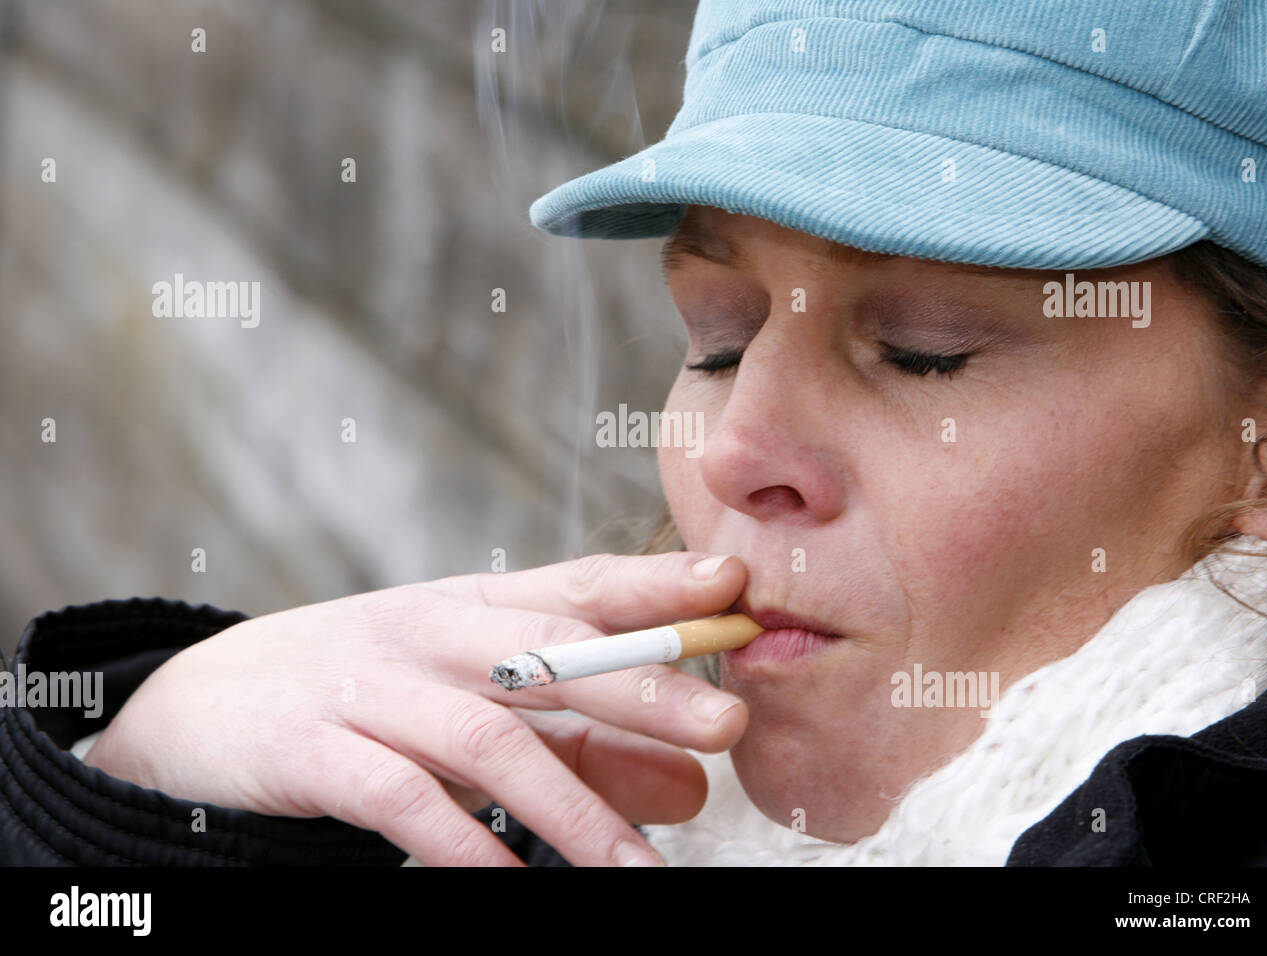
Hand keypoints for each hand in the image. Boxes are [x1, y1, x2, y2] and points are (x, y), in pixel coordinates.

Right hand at [84, 552, 749, 865]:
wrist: (203, 702)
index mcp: (474, 610)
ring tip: (639, 869)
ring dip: (571, 808)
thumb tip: (693, 787)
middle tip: (725, 723)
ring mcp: (370, 686)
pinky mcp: (313, 750)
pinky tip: (514, 882)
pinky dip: (463, 842)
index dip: (654, 585)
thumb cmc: (370, 695)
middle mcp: (430, 635)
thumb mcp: (478, 704)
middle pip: (549, 652)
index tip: (733, 585)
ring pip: (488, 738)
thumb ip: (585, 742)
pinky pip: (400, 798)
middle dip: (640, 687)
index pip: (577, 586)